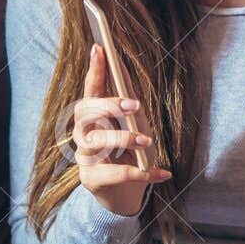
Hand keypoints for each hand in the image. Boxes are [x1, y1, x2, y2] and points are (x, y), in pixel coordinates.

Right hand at [71, 44, 169, 216]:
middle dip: (108, 105)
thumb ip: (128, 101)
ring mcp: (85, 158)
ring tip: (146, 142)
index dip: (94, 69)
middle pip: (84, 112)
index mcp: (94, 116)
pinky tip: (161, 173)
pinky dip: (141, 172)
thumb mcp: (136, 125)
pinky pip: (114, 173)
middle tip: (135, 106)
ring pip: (94, 141)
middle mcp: (83, 134)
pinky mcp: (92, 181)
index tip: (100, 48)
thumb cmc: (132, 153)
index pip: (90, 89)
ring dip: (122, 138)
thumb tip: (123, 70)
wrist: (128, 196)